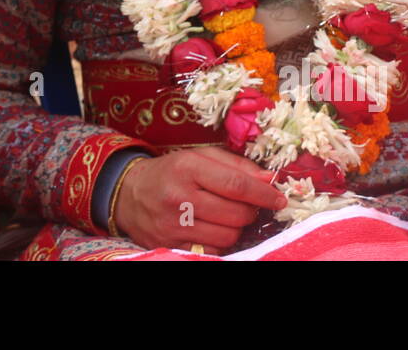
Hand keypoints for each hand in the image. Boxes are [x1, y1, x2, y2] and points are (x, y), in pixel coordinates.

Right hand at [113, 146, 284, 252]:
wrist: (129, 193)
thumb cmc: (171, 172)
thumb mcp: (198, 157)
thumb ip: (235, 166)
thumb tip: (268, 179)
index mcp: (187, 168)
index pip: (235, 184)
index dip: (263, 193)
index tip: (278, 198)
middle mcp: (179, 196)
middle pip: (236, 213)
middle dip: (250, 211)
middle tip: (246, 204)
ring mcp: (173, 225)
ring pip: (228, 235)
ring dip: (237, 227)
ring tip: (227, 215)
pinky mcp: (170, 244)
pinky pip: (213, 249)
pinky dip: (220, 240)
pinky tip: (213, 227)